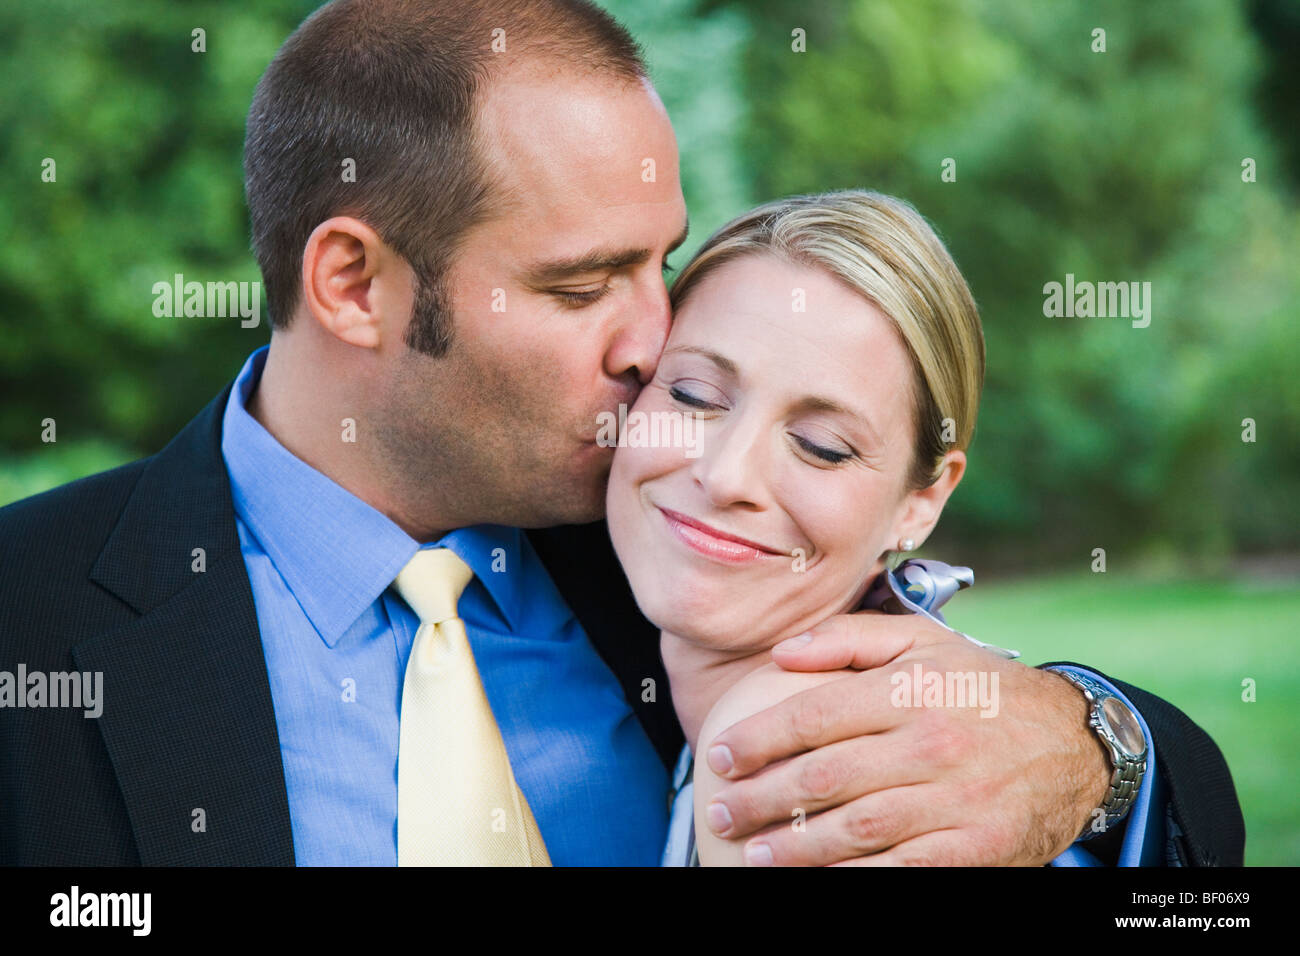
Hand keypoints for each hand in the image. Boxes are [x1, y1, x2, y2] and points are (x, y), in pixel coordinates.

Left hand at [701, 610, 1112, 864]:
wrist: (1077, 742)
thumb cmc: (982, 687)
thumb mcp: (924, 641)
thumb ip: (848, 638)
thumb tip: (782, 653)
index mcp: (910, 690)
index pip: (814, 716)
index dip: (758, 740)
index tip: (719, 756)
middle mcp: (929, 743)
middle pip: (825, 777)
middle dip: (762, 798)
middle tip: (723, 812)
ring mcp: (954, 799)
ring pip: (856, 828)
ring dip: (795, 846)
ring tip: (754, 852)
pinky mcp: (975, 847)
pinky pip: (902, 868)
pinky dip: (854, 877)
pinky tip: (817, 878)